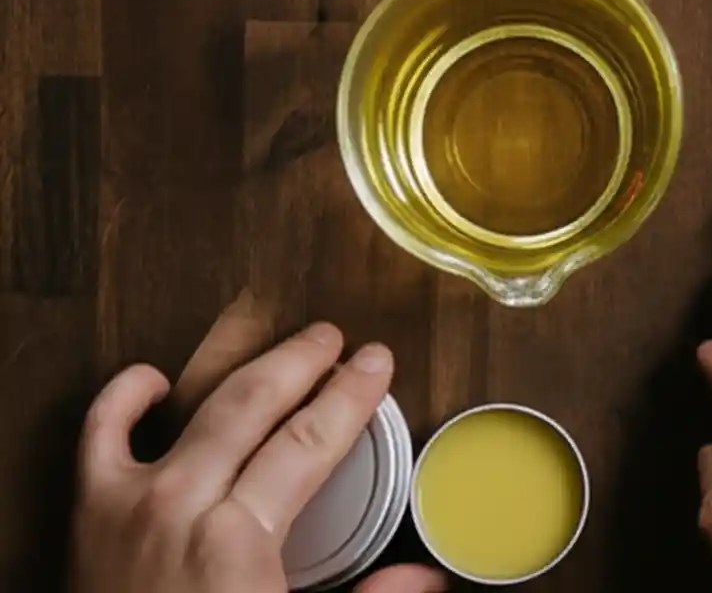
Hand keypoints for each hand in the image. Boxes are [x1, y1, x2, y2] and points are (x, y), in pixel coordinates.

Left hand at [73, 301, 446, 592]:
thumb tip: (424, 578)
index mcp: (240, 536)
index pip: (311, 439)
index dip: (351, 394)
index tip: (376, 362)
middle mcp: (184, 503)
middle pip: (257, 404)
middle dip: (303, 362)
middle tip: (334, 339)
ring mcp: (132, 500)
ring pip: (199, 406)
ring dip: (245, 369)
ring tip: (279, 349)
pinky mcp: (91, 510)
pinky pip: (99, 432)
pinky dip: (123, 396)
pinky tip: (151, 380)